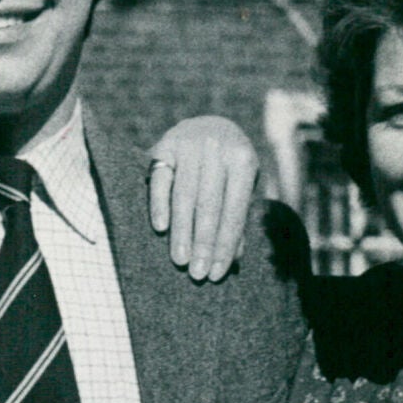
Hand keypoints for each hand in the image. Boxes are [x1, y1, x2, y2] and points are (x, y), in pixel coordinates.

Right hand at [147, 116, 260, 281]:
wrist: (211, 127)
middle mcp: (217, 148)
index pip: (234, 211)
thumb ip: (238, 220)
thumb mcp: (242, 188)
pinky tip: (160, 228)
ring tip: (179, 260)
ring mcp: (190, 144)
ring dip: (182, 231)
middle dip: (203, 243)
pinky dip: (160, 204)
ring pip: (184, 195)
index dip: (225, 245)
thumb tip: (232, 261)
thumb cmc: (230, 169)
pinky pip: (161, 180)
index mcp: (243, 159)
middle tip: (197, 274)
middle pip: (209, 205)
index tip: (216, 274)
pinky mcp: (165, 145)